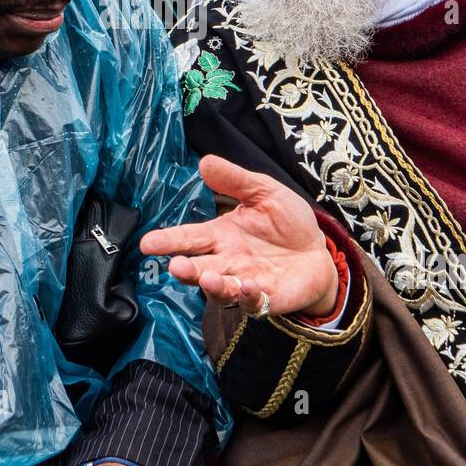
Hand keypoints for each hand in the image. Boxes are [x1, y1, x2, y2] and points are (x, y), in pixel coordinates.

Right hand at [141, 155, 337, 318]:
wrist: (318, 251)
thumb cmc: (286, 222)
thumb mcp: (264, 192)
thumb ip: (235, 180)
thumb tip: (204, 162)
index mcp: (221, 236)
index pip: (190, 238)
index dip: (168, 241)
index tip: (147, 243)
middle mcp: (228, 262)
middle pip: (199, 269)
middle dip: (185, 270)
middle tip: (175, 266)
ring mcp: (246, 283)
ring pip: (221, 290)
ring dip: (212, 287)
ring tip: (206, 278)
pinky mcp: (267, 299)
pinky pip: (253, 303)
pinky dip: (248, 297)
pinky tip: (249, 285)